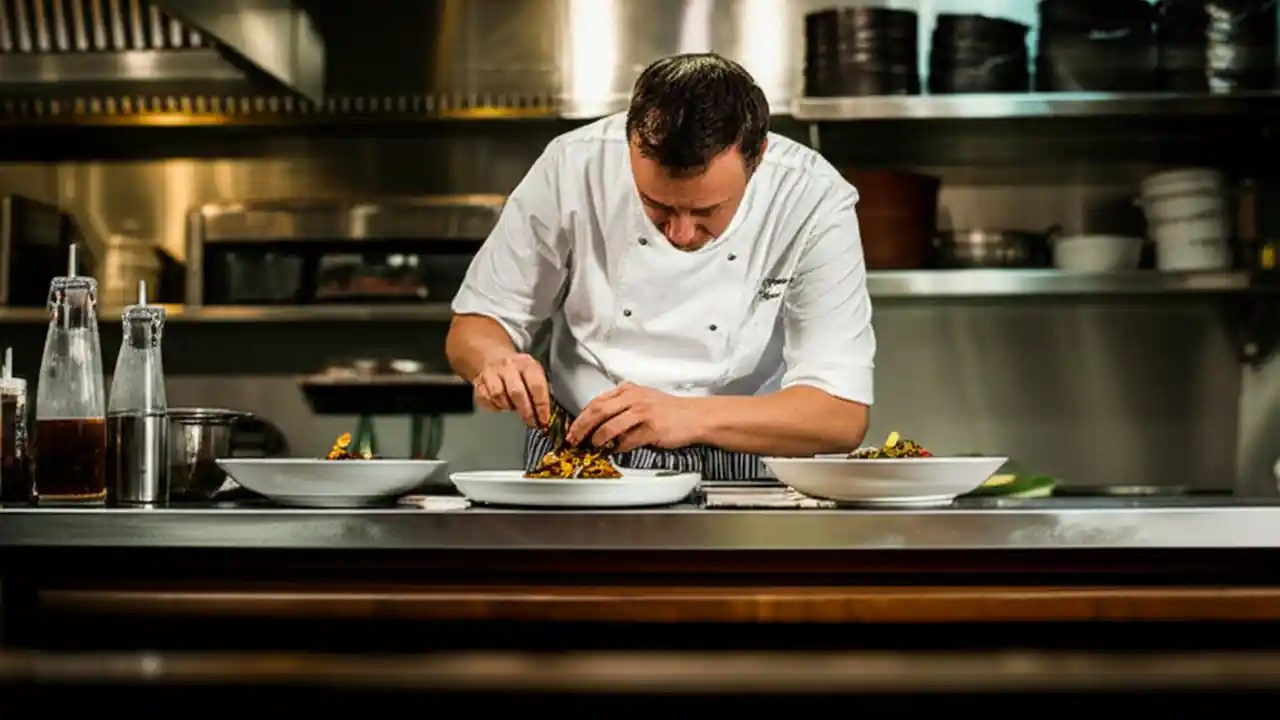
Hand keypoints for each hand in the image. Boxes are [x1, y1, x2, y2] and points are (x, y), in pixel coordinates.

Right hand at [471, 353, 550, 428]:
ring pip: (498, 396)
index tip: (543, 420)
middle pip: (516, 392)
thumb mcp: (534, 375)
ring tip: (513, 406)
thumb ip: (540, 393)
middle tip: (530, 421)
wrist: (496, 358)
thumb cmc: (519, 372)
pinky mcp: (478, 381)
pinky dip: (494, 406)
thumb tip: (544, 416)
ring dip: (507, 406)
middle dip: (526, 411)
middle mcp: (508, 366)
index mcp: (527, 364)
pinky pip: (485, 399)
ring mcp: (492, 373)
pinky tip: (500, 404)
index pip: (536, 385)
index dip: (541, 406)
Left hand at [567, 382, 702, 452]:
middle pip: (598, 412)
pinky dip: (619, 448)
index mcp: (628, 390)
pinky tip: (617, 450)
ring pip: (610, 427)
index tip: (573, 429)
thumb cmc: (668, 409)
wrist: (694, 416)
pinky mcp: (651, 429)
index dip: (581, 417)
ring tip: (595, 446)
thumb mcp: (643, 397)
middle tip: (574, 440)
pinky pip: (628, 441)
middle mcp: (633, 399)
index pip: (596, 401)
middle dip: (582, 428)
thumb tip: (597, 420)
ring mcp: (642, 413)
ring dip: (598, 439)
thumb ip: (621, 404)